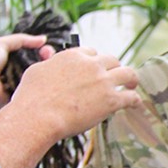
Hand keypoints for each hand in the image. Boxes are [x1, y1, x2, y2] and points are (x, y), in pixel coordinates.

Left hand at [0, 33, 53, 113]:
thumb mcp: (0, 43)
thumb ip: (22, 39)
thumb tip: (42, 38)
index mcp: (11, 57)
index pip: (33, 52)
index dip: (42, 49)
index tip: (47, 48)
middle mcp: (16, 69)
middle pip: (38, 63)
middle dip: (47, 57)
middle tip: (48, 55)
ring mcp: (19, 83)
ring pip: (38, 76)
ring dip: (44, 70)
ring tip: (47, 65)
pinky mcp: (20, 95)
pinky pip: (34, 89)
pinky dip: (39, 84)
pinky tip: (45, 78)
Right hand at [1, 46, 142, 142]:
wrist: (38, 115)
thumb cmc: (31, 97)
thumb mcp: (37, 70)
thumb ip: (49, 63)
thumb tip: (50, 57)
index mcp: (73, 56)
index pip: (91, 52)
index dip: (95, 61)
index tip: (96, 68)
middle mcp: (91, 65)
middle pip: (111, 60)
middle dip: (113, 68)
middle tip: (115, 76)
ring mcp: (103, 81)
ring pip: (127, 73)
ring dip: (131, 79)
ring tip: (132, 85)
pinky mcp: (110, 100)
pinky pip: (131, 97)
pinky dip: (135, 100)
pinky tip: (136, 105)